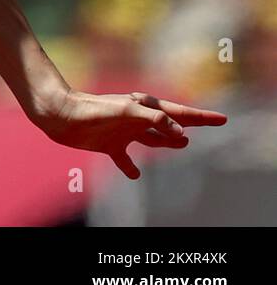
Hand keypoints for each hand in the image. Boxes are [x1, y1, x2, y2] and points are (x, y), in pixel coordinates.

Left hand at [35, 89, 227, 179]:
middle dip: (191, 124)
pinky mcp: (108, 144)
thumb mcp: (128, 111)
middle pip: (171, 123)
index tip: (222, 118)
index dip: (201, 117)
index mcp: (145, 109)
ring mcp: (123, 132)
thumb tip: (181, 134)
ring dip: (167, 142)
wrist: (60, 114)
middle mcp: (136, 120)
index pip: (180, 114)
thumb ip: (156, 120)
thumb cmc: (93, 109)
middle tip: (211, 123)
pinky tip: (134, 175)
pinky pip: (124, 158)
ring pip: (152, 139)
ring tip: (183, 145)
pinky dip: (130, 167)